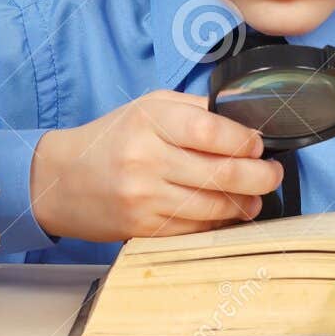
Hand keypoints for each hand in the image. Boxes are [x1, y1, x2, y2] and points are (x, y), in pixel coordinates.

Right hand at [29, 91, 284, 242]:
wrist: (62, 179)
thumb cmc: (113, 138)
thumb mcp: (148, 107)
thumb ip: (194, 109)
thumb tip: (243, 120)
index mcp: (150, 122)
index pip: (210, 132)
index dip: (244, 140)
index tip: (259, 144)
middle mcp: (146, 160)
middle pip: (219, 174)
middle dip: (259, 177)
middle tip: (273, 174)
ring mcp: (144, 199)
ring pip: (212, 207)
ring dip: (244, 204)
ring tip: (256, 197)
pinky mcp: (143, 229)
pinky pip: (194, 229)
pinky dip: (219, 223)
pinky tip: (229, 215)